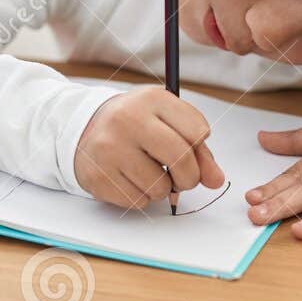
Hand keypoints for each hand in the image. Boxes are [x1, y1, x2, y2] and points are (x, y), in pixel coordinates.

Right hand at [74, 87, 224, 209]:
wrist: (84, 128)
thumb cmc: (135, 125)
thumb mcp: (166, 122)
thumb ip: (197, 150)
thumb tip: (216, 180)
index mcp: (152, 99)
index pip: (198, 132)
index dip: (200, 149)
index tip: (190, 150)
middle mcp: (128, 119)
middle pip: (181, 159)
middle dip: (189, 177)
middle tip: (182, 177)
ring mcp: (109, 148)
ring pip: (161, 187)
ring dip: (162, 189)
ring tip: (149, 173)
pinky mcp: (98, 176)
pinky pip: (139, 201)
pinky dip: (142, 197)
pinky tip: (131, 180)